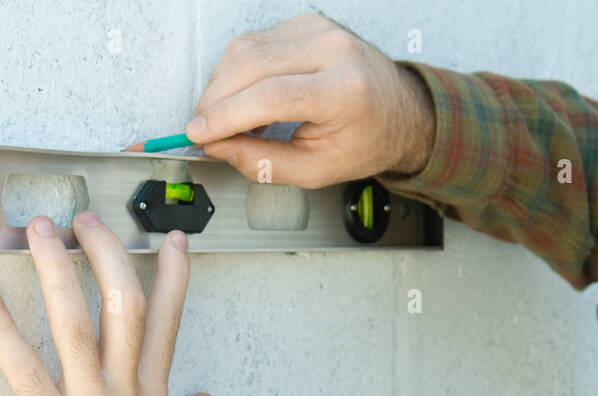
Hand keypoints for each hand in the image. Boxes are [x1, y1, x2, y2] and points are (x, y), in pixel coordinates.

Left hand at [0, 213, 213, 395]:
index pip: (167, 323)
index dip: (171, 276)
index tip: (170, 240)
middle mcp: (124, 392)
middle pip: (122, 304)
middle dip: (105, 254)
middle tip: (84, 221)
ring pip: (75, 321)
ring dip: (56, 271)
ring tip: (39, 232)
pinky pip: (23, 369)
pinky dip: (1, 331)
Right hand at [185, 12, 434, 189]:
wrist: (398, 111)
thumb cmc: (365, 140)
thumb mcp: (316, 169)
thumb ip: (263, 162)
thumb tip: (217, 146)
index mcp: (344, 90)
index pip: (271, 95)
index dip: (226, 115)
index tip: (198, 133)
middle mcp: (333, 50)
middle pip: (250, 64)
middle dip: (214, 100)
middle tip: (203, 129)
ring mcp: (319, 30)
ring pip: (246, 49)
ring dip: (221, 85)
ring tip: (225, 118)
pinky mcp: (306, 23)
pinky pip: (255, 42)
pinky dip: (237, 71)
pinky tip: (243, 97)